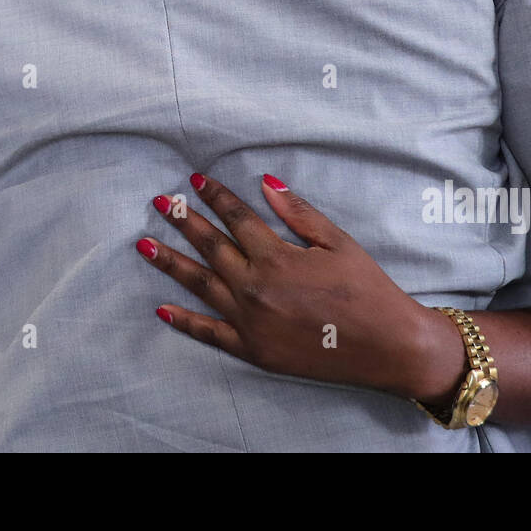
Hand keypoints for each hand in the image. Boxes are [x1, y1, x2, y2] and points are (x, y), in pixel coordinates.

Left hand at [137, 172, 447, 399]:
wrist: (387, 345)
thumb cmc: (367, 289)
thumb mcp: (337, 242)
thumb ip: (296, 213)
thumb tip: (265, 183)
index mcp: (276, 256)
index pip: (236, 218)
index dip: (215, 196)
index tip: (195, 180)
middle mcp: (255, 287)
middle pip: (210, 247)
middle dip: (182, 220)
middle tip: (159, 201)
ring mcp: (250, 322)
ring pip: (200, 285)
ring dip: (170, 262)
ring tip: (143, 244)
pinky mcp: (253, 351)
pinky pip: (210, 334)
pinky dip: (184, 321)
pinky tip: (162, 309)